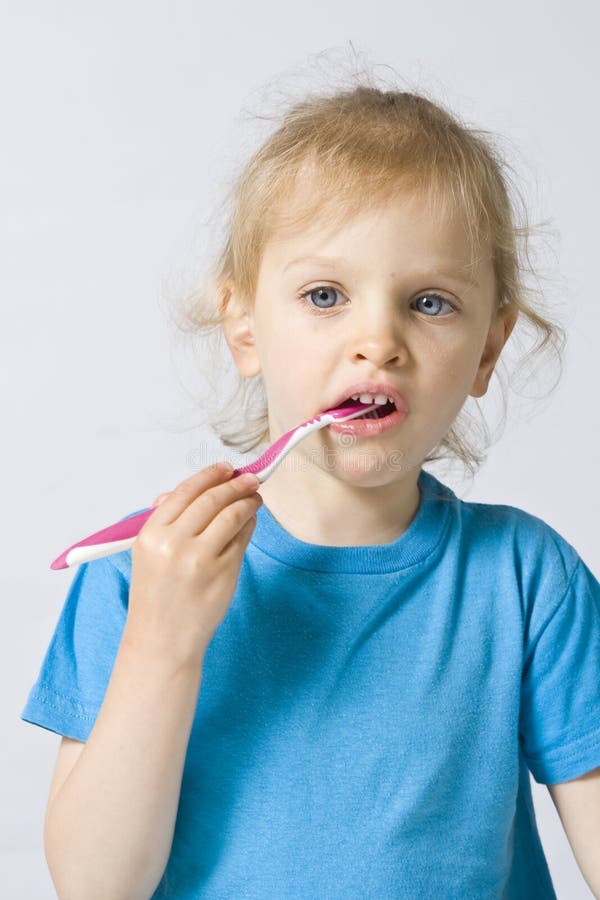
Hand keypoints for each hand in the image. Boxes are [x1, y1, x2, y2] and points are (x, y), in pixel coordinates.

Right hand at [124, 463, 262, 666]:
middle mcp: (174, 544)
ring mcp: (200, 559)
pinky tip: (251, 521)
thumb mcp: (149, 553)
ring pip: (231, 516)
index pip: (185, 492)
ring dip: (247, 502)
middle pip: (212, 500)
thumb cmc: (157, 596)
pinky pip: (241, 540)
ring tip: (255, 497)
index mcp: (150, 535)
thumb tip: (201, 486)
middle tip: (250, 478)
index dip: (209, 476)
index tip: (226, 468)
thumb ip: (171, 520)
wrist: (162, 640)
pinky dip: (249, 526)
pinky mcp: (224, 573)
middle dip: (235, 484)